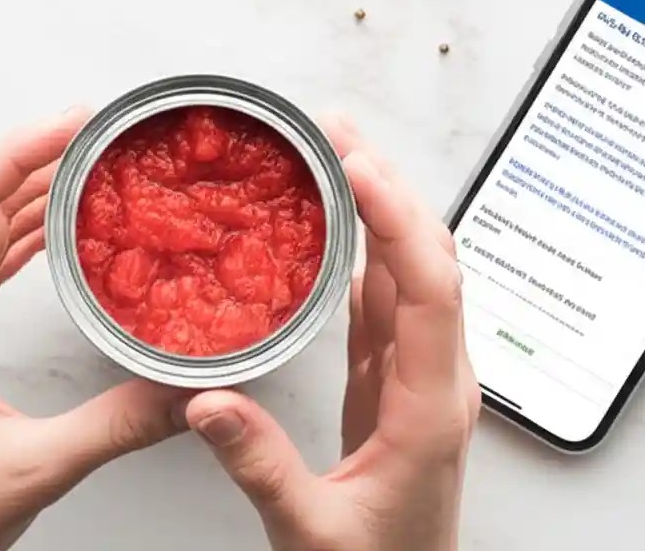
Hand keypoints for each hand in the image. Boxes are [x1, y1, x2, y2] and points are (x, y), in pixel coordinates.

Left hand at [0, 108, 189, 550]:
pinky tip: (54, 231)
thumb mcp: (28, 471)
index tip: (73, 123)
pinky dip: (20, 238)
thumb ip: (115, 426)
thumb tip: (187, 391)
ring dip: (26, 193)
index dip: (17, 150)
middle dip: (32, 158)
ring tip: (84, 166)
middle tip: (96, 134)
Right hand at [182, 117, 480, 550]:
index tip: (355, 167)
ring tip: (335, 160)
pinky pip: (384, 306)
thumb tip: (207, 401)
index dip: (395, 220)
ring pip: (407, 275)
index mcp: (430, 408)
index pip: (428, 290)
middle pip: (427, 260)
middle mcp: (436, 381)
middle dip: (387, 187)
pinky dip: (363, 258)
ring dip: (377, 212)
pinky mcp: (395, 387)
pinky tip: (339, 234)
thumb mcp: (312, 532)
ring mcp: (419, 380)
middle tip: (337, 133)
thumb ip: (258, 465)